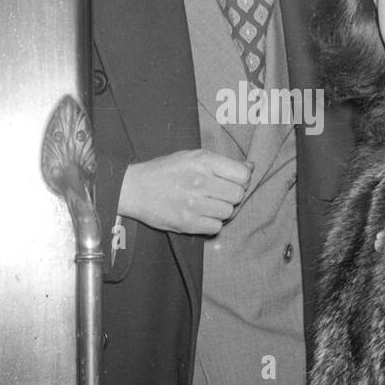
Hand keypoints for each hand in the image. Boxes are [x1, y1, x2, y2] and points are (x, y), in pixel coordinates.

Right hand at [117, 150, 252, 234]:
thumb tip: (251, 167)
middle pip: (238, 195)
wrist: (133, 189)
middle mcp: (200, 181)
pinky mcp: (188, 223)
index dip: (241, 179)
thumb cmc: (164, 171)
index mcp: (203, 161)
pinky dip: (211, 223)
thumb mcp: (191, 157)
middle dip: (231, 195)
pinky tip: (200, 215)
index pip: (242, 175)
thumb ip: (221, 163)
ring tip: (206, 204)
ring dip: (221, 210)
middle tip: (217, 194)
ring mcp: (194, 204)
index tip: (231, 181)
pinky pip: (216, 227)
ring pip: (228, 212)